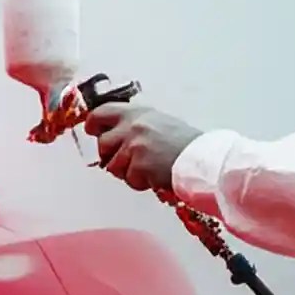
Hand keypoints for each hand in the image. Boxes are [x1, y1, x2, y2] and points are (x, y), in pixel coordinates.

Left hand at [84, 103, 201, 191]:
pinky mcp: (139, 165)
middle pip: (102, 144)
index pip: (100, 113)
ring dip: (127, 170)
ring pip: (112, 165)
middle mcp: (132, 126)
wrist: (200, 158)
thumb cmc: (183, 142)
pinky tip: (155, 175)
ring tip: (147, 167)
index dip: (94, 124)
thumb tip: (112, 131)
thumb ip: (133, 124)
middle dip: (111, 155)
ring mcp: (134, 146)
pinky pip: (129, 179)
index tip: (94, 131)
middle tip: (129, 159)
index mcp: (136, 112)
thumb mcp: (156, 121)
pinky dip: (140, 182)